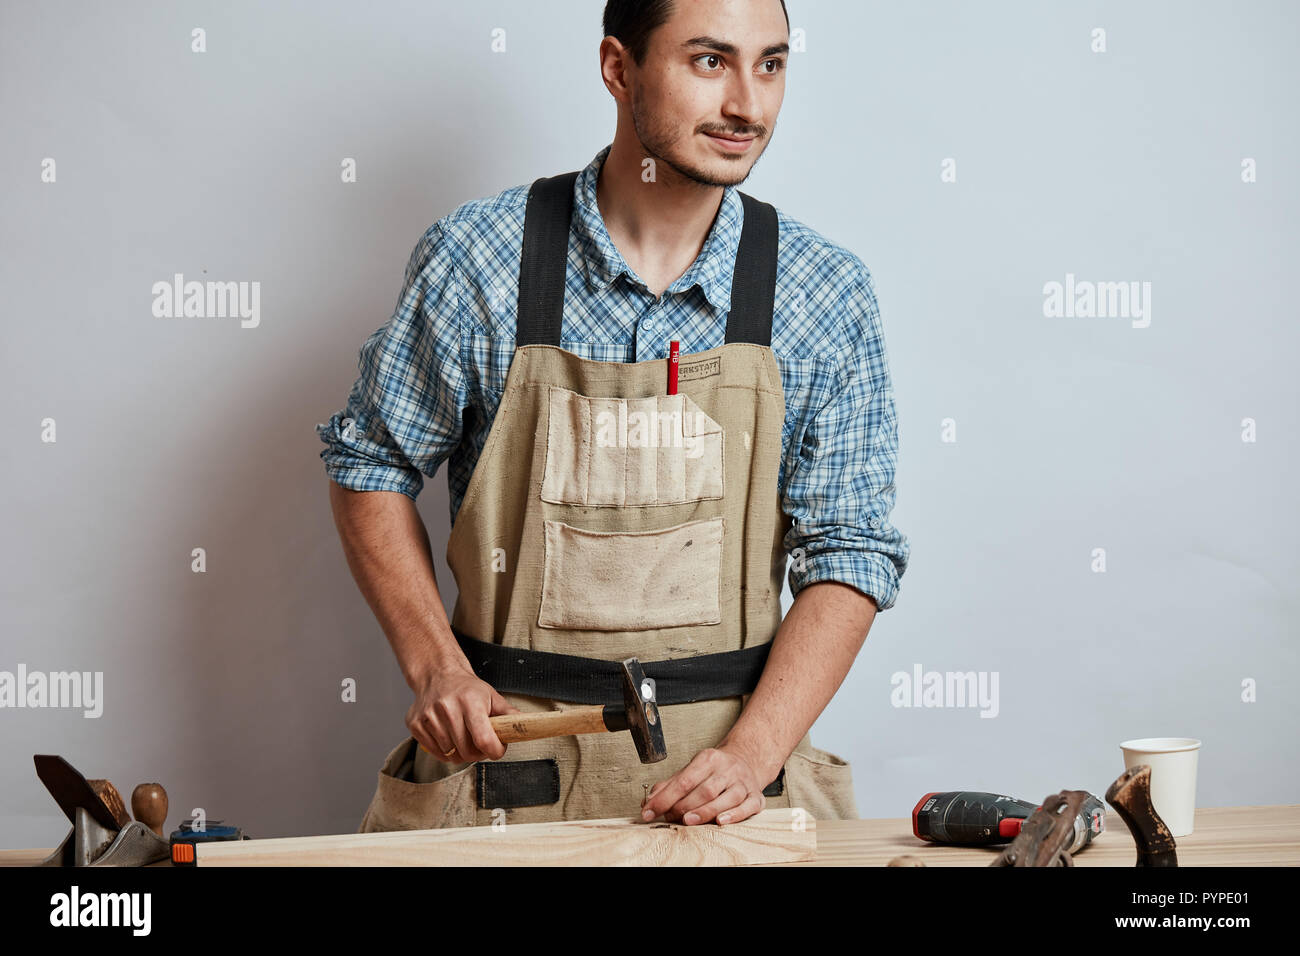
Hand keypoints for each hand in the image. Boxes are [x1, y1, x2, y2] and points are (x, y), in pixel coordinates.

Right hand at [407, 665, 521, 762]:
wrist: (438, 675)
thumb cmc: (468, 689)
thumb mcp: (492, 696)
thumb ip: (509, 714)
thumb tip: (528, 726)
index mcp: (470, 701)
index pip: (484, 739)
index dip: (494, 751)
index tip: (497, 750)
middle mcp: (447, 708)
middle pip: (467, 751)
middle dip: (479, 754)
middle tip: (481, 744)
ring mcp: (429, 717)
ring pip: (451, 755)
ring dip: (461, 753)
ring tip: (465, 738)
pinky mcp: (415, 724)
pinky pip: (435, 753)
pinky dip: (445, 752)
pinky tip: (450, 738)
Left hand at [640, 745, 767, 825]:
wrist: (747, 761)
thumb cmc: (716, 770)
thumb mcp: (692, 770)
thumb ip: (670, 786)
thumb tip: (648, 802)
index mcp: (709, 759)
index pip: (684, 780)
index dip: (665, 798)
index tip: (649, 811)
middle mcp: (727, 769)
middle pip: (705, 790)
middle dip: (684, 806)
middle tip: (669, 817)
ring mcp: (743, 783)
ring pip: (726, 798)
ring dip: (705, 811)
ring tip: (688, 821)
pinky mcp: (756, 796)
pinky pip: (747, 807)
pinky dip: (734, 815)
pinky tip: (721, 821)